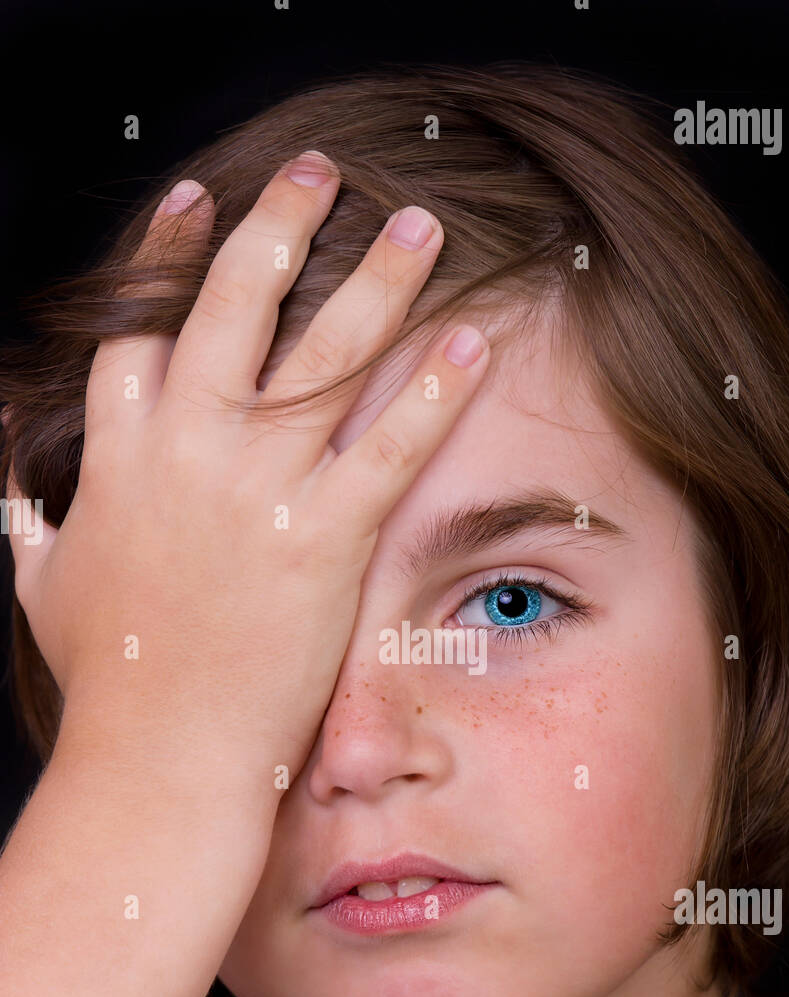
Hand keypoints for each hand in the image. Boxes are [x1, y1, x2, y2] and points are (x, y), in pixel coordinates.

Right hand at [6, 153, 488, 789]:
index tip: (196, 204)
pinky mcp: (323, 538)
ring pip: (321, 355)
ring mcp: (255, 490)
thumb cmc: (105, 684)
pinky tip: (470, 339)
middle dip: (280, 226)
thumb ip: (25, 527)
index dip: (167, 257)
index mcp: (117, 456)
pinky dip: (433, 388)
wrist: (157, 758)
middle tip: (324, 172)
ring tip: (419, 225)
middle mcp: (185, 451)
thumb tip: (8, 497)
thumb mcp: (43, 589)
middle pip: (231, 305)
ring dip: (376, 280)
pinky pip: (388, 444)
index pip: (139, 328)